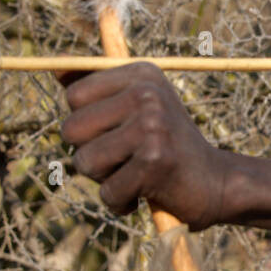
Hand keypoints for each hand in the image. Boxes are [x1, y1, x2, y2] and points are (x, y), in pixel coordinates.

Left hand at [60, 63, 228, 230]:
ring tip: (136, 173)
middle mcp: (148, 93)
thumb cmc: (166, 146)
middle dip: (90, 153)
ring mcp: (152, 126)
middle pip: (71, 129)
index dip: (88, 123)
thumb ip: (95, 88)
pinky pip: (107, 192)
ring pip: (84, 162)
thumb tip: (55, 68)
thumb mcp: (135, 107)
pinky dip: (121, 202)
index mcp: (142, 74)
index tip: (121, 130)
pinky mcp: (155, 161)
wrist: (216, 182)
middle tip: (128, 156)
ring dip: (105, 179)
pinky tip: (146, 193)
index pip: (75, 96)